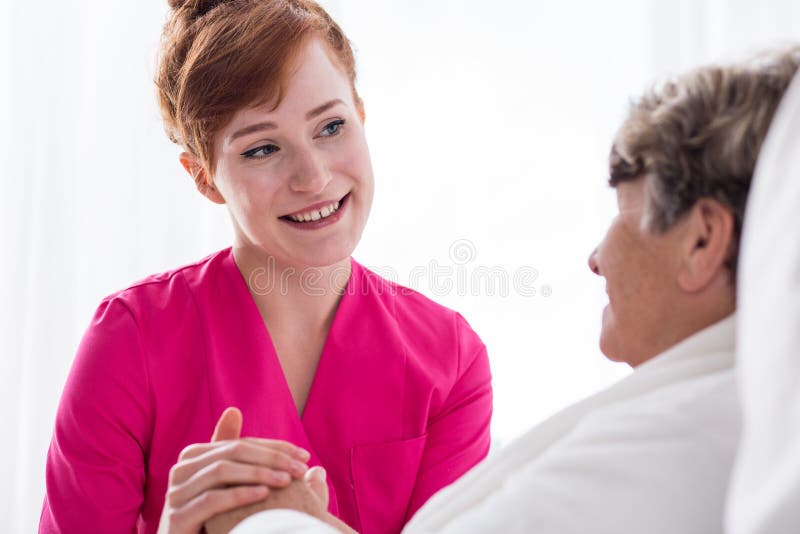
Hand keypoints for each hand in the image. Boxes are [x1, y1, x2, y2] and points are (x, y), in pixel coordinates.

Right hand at [157, 407, 309, 533]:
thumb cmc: (216, 521)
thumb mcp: (229, 487)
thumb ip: (237, 454)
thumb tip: (234, 411)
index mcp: (195, 456)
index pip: (242, 443)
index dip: (275, 447)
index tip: (304, 457)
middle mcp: (181, 469)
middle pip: (234, 451)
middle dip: (272, 458)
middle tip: (301, 469)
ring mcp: (176, 493)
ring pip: (222, 470)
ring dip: (259, 473)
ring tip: (286, 480)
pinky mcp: (177, 518)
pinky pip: (212, 499)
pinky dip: (240, 494)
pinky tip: (264, 495)